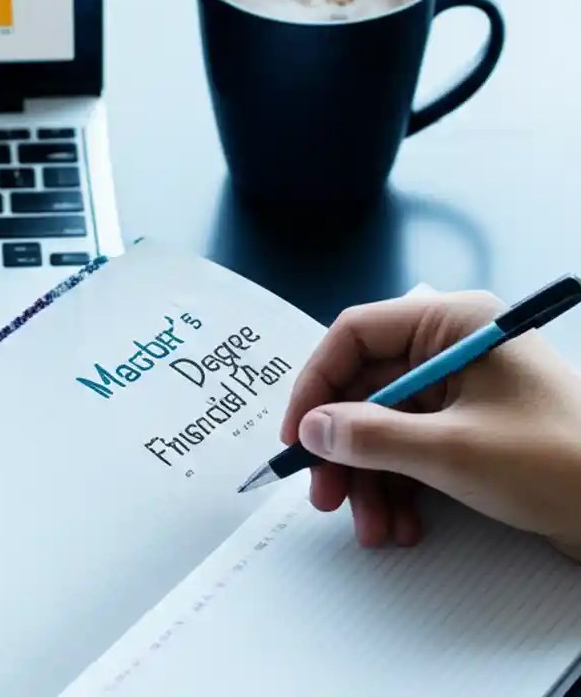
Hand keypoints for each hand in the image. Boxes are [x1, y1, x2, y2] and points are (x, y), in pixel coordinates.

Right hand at [280, 289, 580, 559]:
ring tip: (374, 528)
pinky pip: (411, 451)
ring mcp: (463, 391)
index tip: (299, 437)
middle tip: (326, 497)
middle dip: (343, 450)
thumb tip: (313, 430)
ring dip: (370, 481)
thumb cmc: (559, 462)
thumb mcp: (452, 451)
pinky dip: (399, 489)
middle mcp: (453, 349)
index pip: (355, 336)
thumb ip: (371, 437)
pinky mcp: (472, 431)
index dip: (316, 386)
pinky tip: (402, 525)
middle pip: (364, 389)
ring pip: (383, 428)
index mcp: (453, 324)